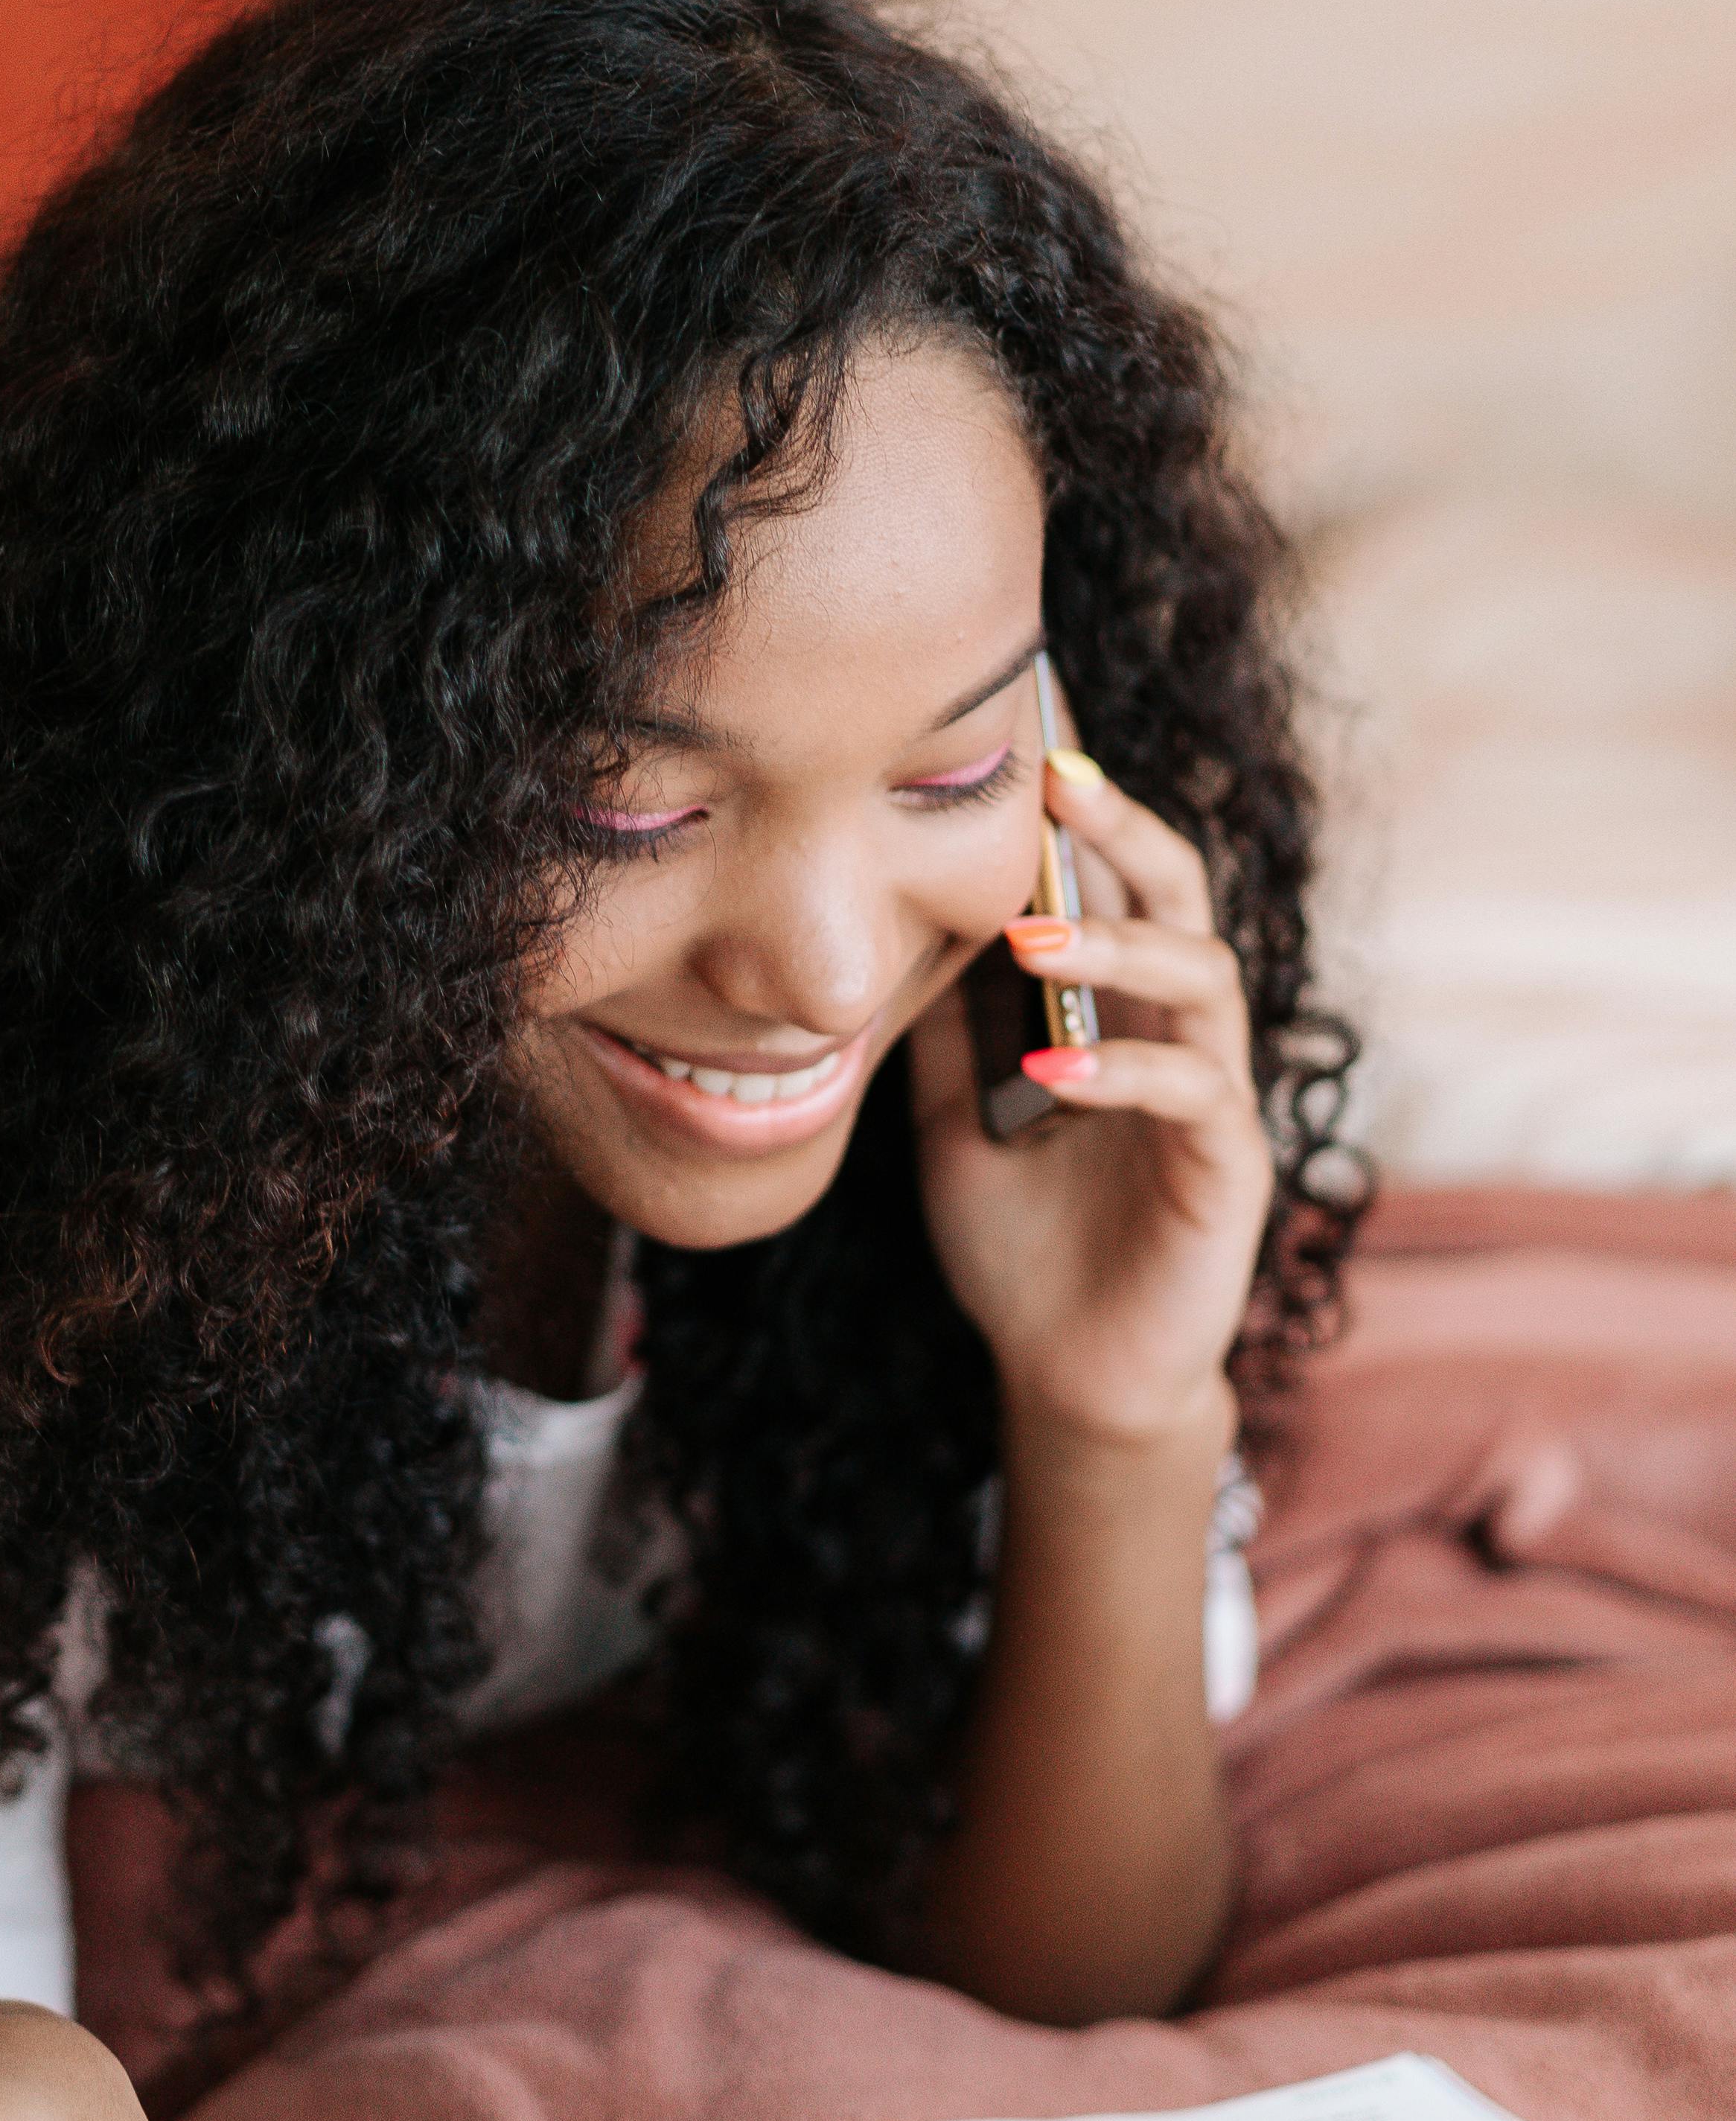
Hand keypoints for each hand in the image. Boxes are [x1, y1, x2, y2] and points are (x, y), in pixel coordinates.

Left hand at [907, 747, 1272, 1473]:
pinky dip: (1124, 1072)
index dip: (1085, 818)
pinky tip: (1052, 1070)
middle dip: (1126, 833)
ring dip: (1120, 947)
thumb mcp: (951, 1113)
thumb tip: (890, 921)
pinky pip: (1197, 1097)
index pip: (1122, 884)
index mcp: (1124, 1009)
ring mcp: (1215, 1099)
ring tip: (1031, 935)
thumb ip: (942, 1025)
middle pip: (1184, 900)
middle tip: (1058, 782)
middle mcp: (1181, 1034)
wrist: (1064, 1371)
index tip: (1027, 748)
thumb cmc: (1020, 1237)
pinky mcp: (1230, 1172)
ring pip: (1204, 982)